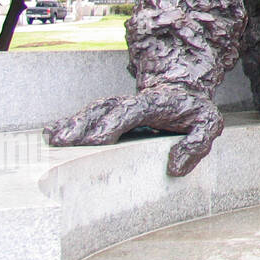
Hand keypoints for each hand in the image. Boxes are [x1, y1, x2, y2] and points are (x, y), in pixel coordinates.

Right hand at [44, 84, 224, 176]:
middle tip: (63, 144)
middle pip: (104, 110)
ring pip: (92, 112)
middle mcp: (132, 102)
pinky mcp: (110, 114)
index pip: (131, 112)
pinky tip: (51, 134)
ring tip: (52, 140)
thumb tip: (175, 167)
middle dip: (83, 126)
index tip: (97, 141)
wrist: (184, 92)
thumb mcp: (208, 125)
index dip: (113, 124)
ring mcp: (119, 106)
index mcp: (155, 103)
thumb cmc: (195, 112)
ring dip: (71, 125)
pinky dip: (68, 123)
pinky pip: (87, 117)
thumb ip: (196, 144)